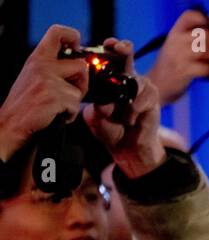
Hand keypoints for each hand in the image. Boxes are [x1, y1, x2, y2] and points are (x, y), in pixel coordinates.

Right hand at [0, 25, 87, 161]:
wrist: (11, 122)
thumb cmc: (26, 103)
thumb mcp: (35, 76)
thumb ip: (53, 68)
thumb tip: (80, 66)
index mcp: (38, 57)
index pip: (57, 32)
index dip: (73, 36)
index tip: (77, 46)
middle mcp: (42, 65)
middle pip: (81, 65)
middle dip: (82, 83)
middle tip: (71, 93)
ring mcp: (47, 80)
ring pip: (80, 90)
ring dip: (74, 102)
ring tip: (57, 107)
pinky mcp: (53, 96)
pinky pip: (76, 105)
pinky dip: (69, 115)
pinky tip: (55, 115)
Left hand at [81, 39, 164, 178]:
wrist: (127, 149)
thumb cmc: (110, 130)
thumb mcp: (95, 117)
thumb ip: (97, 106)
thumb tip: (105, 102)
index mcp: (109, 80)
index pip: (110, 58)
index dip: (110, 48)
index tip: (108, 44)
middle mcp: (126, 79)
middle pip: (127, 55)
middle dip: (124, 49)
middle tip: (118, 48)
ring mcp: (141, 87)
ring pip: (134, 81)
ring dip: (125, 101)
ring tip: (121, 117)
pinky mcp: (153, 98)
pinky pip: (144, 97)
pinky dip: (135, 109)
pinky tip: (131, 120)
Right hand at [145, 9, 208, 105]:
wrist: (155, 85)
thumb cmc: (171, 66)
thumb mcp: (176, 46)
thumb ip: (191, 38)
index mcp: (174, 32)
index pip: (190, 16)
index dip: (206, 20)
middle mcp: (176, 41)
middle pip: (205, 33)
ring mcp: (179, 56)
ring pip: (208, 50)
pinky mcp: (184, 71)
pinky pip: (207, 68)